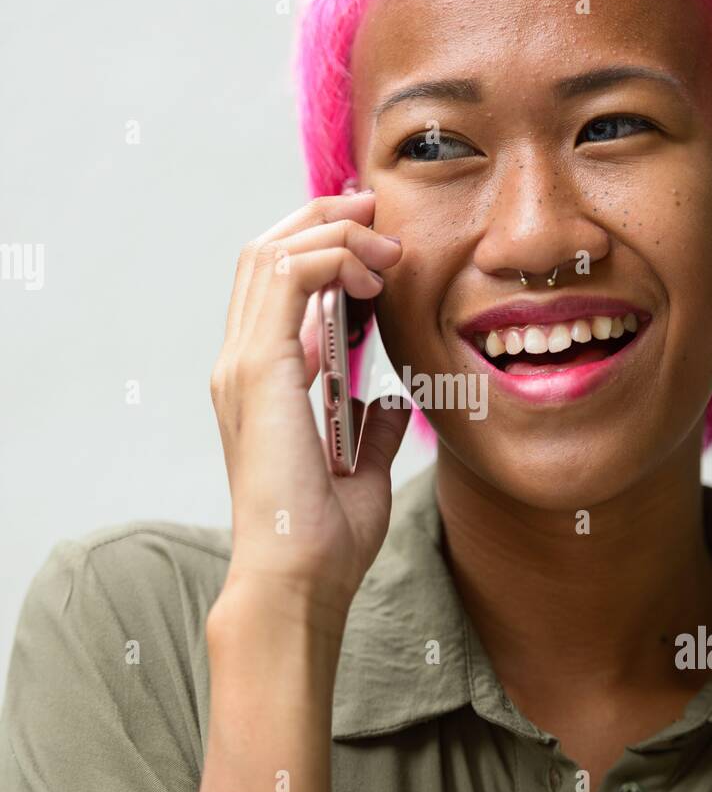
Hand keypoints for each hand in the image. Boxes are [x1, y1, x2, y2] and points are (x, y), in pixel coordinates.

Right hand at [209, 191, 409, 616]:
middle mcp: (240, 365)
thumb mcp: (361, 471)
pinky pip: (289, 276)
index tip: (377, 240)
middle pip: (264, 252)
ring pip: (272, 252)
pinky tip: (373, 274)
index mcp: (258, 384)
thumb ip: (372, 429)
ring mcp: (243, 364)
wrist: (297, 580)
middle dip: (323, 217)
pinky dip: (332, 256)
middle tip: (379, 212)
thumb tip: (391, 401)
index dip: (320, 245)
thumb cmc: (324, 540)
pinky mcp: (259, 370)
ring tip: (384, 243)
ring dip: (333, 232)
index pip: (272, 284)